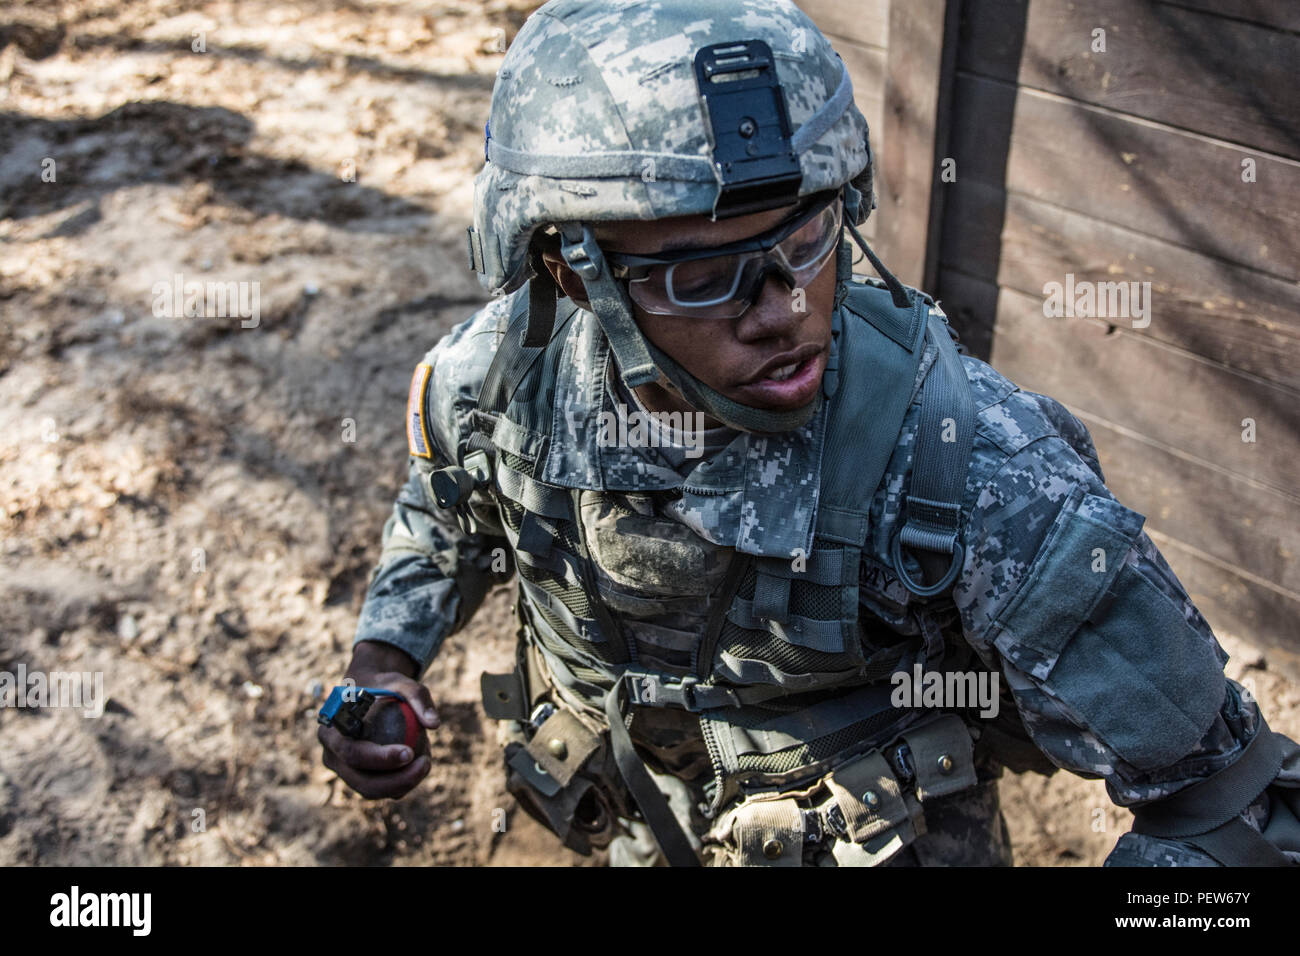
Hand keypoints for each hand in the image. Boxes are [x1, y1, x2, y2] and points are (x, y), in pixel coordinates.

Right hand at [318, 641, 440, 799]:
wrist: (366, 695)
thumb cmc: (382, 687)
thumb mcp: (400, 683)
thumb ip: (418, 697)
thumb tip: (434, 724)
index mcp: (331, 732)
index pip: (352, 752)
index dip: (380, 758)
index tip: (410, 752)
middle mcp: (331, 756)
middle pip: (361, 781)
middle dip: (396, 780)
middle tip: (425, 763)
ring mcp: (342, 771)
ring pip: (371, 790)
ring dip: (402, 783)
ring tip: (426, 762)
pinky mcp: (356, 778)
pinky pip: (379, 789)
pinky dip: (401, 782)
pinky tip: (419, 764)